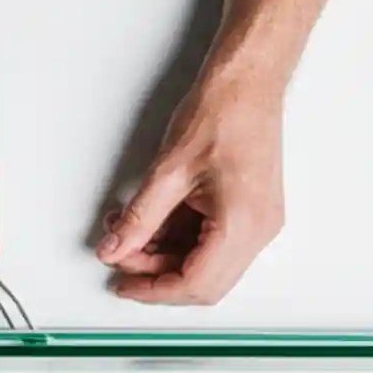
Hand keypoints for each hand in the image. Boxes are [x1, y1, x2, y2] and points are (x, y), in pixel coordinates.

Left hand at [96, 80, 284, 304]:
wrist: (250, 82)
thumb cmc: (224, 112)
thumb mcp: (169, 170)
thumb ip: (140, 218)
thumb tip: (115, 249)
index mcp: (242, 224)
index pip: (195, 283)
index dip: (154, 290)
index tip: (122, 283)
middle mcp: (257, 231)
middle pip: (202, 282)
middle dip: (156, 272)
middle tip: (120, 252)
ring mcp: (257, 223)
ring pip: (205, 264)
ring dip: (163, 253)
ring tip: (128, 228)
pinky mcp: (250, 213)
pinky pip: (211, 243)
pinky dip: (178, 238)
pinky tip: (151, 219)